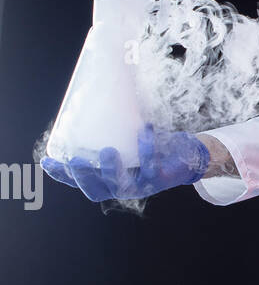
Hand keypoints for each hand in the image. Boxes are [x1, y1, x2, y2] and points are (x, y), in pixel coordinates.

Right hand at [40, 125, 209, 201]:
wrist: (184, 155)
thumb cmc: (147, 144)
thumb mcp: (123, 137)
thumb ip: (107, 128)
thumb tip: (86, 94)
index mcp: (107, 178)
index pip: (79, 181)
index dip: (62, 175)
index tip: (48, 161)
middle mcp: (121, 186)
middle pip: (96, 190)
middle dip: (84, 177)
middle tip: (75, 161)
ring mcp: (140, 186)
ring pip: (121, 185)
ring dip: (111, 170)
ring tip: (106, 151)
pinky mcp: (160, 179)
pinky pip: (152, 166)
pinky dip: (147, 148)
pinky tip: (144, 130)